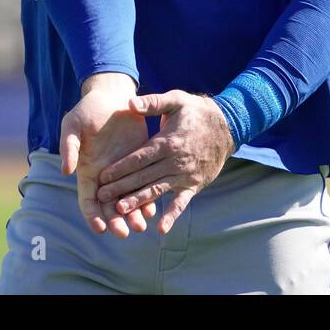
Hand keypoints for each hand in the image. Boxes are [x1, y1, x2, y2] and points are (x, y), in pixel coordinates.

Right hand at [59, 72, 156, 238]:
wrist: (112, 97)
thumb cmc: (88, 111)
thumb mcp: (72, 125)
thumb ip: (69, 147)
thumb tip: (66, 171)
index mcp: (87, 171)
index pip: (88, 200)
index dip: (93, 215)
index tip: (100, 228)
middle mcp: (105, 176)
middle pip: (108, 207)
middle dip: (115, 221)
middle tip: (125, 233)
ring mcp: (122, 171)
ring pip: (127, 199)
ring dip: (133, 214)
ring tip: (142, 225)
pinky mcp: (138, 162)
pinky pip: (142, 184)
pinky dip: (147, 198)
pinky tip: (154, 208)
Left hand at [95, 90, 235, 234]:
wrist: (228, 126)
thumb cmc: (197, 112)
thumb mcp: (176, 100)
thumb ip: (152, 102)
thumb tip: (129, 103)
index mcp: (167, 142)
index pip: (139, 158)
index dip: (120, 168)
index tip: (102, 176)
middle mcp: (175, 161)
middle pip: (144, 177)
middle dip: (121, 188)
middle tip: (101, 197)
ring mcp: (185, 175)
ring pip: (157, 191)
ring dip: (139, 202)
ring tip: (121, 211)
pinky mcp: (194, 185)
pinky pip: (182, 203)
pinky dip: (172, 216)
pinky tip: (161, 229)